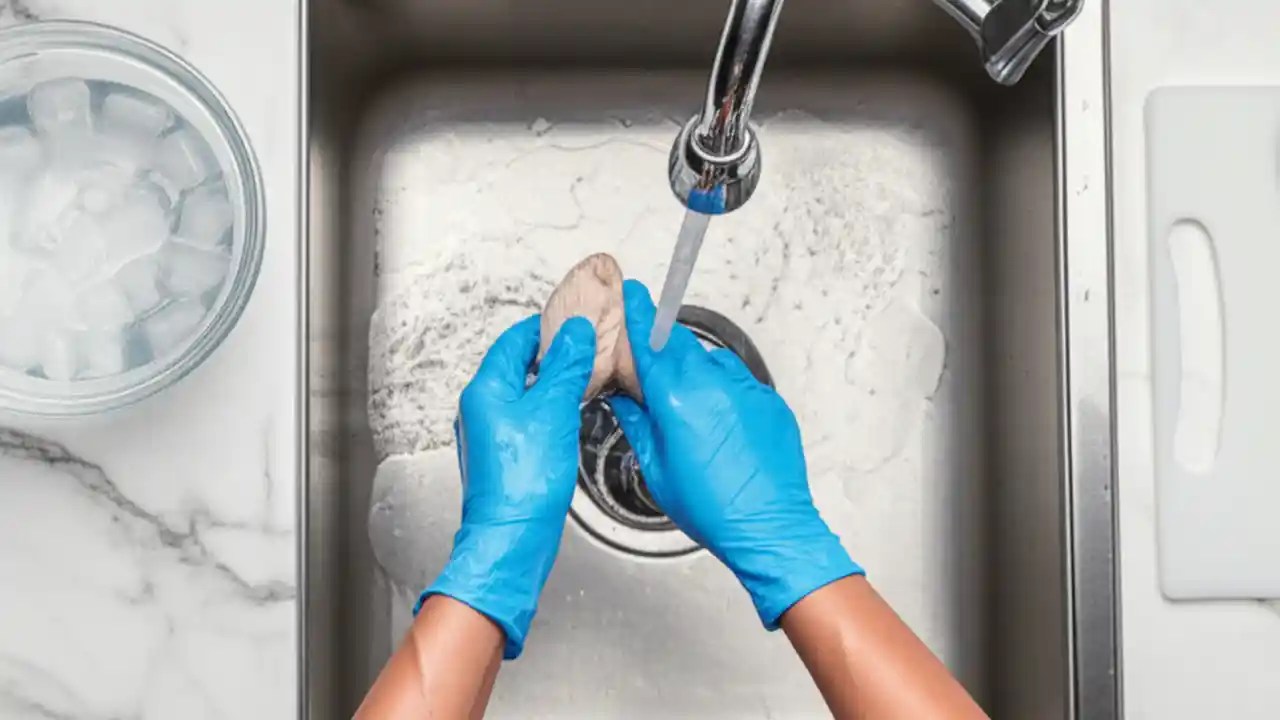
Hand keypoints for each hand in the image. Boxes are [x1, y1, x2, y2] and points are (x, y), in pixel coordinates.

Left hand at [420, 314, 595, 658]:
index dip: (546, 326)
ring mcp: (488, 434)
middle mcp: (480, 408)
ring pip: (522, 393)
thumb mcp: (553, 411)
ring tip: (585, 379)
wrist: (511, 539)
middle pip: (517, 365)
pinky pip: (525, 419)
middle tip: (587, 349)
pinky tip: (569, 416)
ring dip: (552, 383)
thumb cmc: (523, 481)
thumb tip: (577, 333)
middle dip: (552, 354)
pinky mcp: (502, 456)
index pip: (514, 339)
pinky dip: (548, 409)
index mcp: (485, 390)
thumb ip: (565, 367)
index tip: (575, 321)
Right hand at [609, 281, 861, 627]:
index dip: (638, 314)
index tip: (631, 293)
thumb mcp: (657, 469)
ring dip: (693, 369)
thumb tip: (623, 397)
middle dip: (663, 343)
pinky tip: (716, 422)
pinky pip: (737, 381)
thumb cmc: (713, 508)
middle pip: (681, 344)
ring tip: (687, 404)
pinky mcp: (768, 400)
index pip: (652, 342)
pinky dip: (721, 390)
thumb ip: (638, 423)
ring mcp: (746, 390)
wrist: (770, 526)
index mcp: (679, 400)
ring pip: (711, 360)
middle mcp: (715, 386)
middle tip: (649, 356)